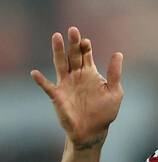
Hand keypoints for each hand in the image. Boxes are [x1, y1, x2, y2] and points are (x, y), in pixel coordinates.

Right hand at [30, 27, 123, 146]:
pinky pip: (47, 86)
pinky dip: (40, 81)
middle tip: (73, 30)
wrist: (93, 131)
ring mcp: (66, 84)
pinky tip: (35, 73)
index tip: (86, 42)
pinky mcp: (58, 96)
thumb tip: (118, 53)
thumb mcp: (114, 92)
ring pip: (60, 64)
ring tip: (56, 37)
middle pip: (73, 55)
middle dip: (73, 43)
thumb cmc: (104, 112)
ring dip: (58, 51)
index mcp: (90, 73)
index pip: (86, 54)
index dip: (85, 47)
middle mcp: (76, 75)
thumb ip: (114, 74)